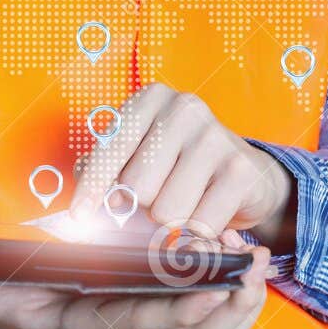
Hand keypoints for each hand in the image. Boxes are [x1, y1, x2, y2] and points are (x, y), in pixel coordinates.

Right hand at [0, 220, 268, 328]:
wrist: (18, 314)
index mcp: (85, 328)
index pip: (135, 326)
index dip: (174, 311)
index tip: (211, 287)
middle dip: (226, 301)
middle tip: (251, 261)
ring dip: (240, 301)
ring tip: (256, 256)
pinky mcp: (163, 319)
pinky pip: (213, 323)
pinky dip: (235, 298)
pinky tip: (243, 259)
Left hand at [69, 83, 294, 249]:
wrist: (247, 173)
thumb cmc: (180, 166)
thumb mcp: (139, 156)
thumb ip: (105, 171)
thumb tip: (84, 206)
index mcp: (151, 98)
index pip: (110, 150)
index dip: (92, 187)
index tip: (80, 215)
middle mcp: (185, 109)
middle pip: (137, 186)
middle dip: (144, 204)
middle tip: (163, 193)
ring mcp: (215, 137)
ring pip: (167, 210)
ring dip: (173, 219)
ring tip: (189, 200)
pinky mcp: (240, 170)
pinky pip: (200, 224)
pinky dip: (200, 230)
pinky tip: (211, 210)